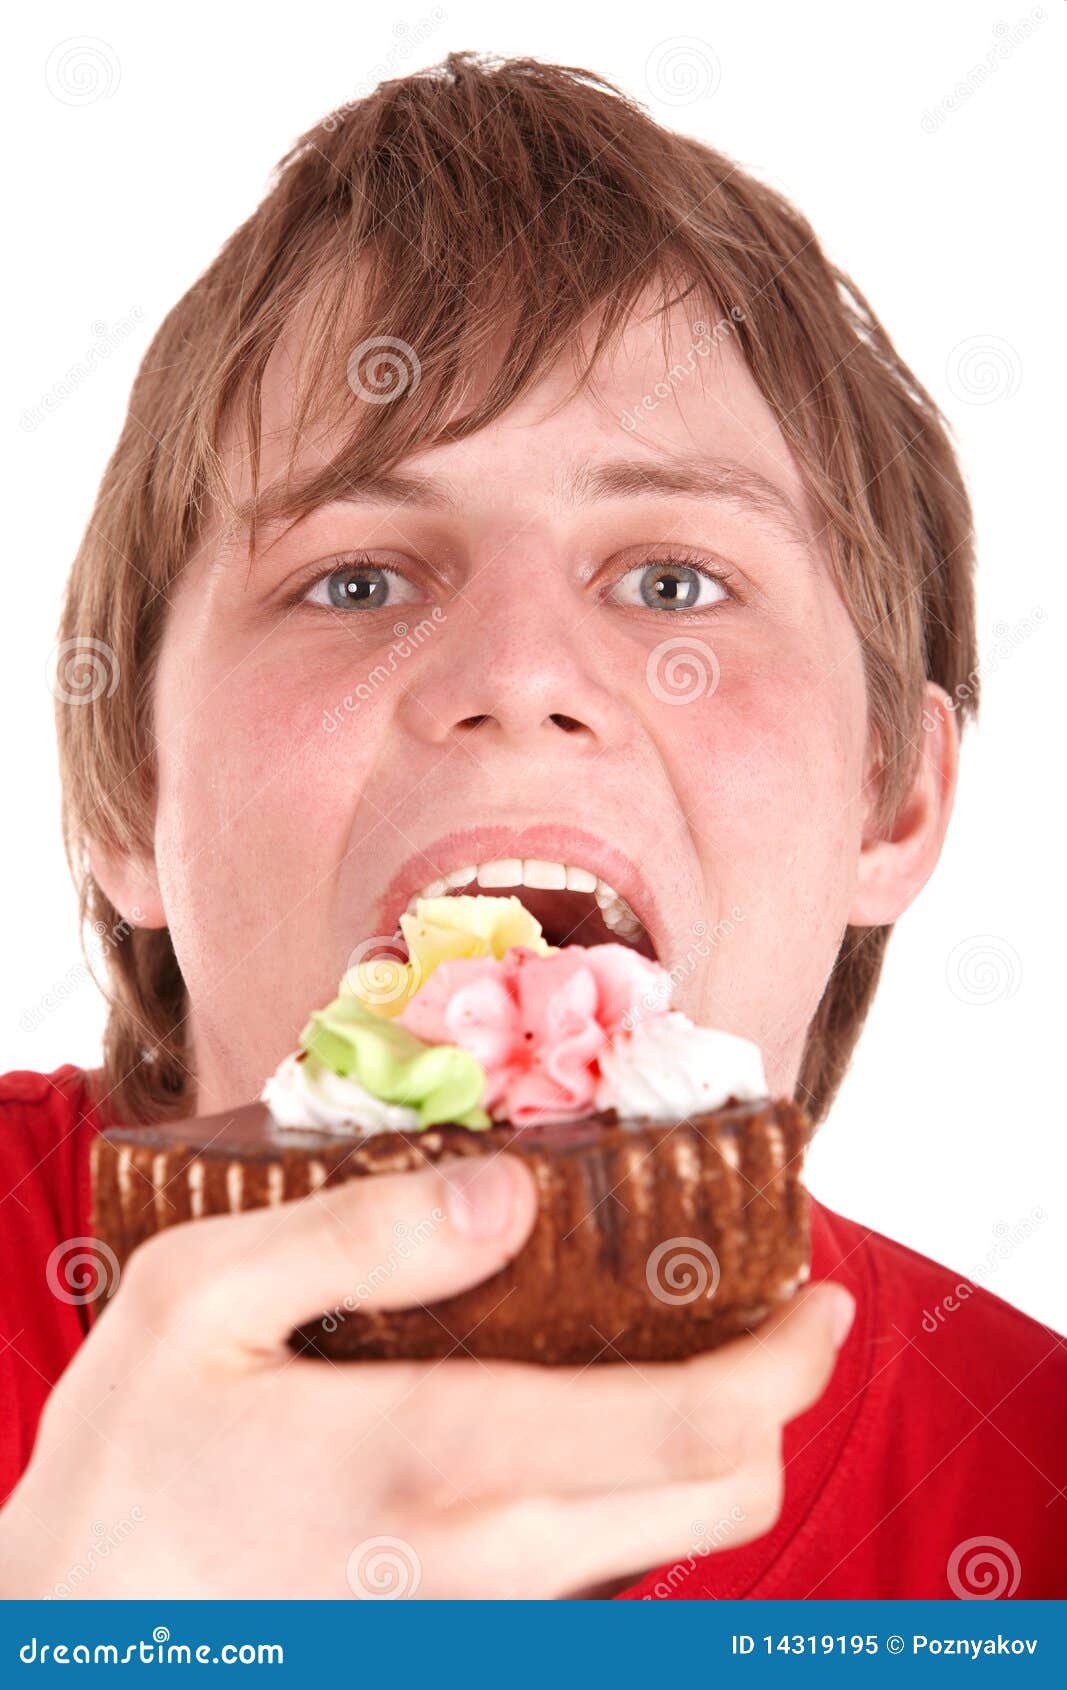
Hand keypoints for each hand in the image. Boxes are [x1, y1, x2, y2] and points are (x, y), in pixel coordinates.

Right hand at [0, 1155, 852, 1597]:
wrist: (70, 1647)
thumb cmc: (122, 1473)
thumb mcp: (198, 1302)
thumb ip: (360, 1233)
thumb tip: (510, 1192)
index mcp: (440, 1458)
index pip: (688, 1431)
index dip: (787, 1366)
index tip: (822, 1299)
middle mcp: (493, 1554)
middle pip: (720, 1500)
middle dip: (772, 1404)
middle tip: (756, 1307)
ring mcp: (483, 1612)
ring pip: (671, 1542)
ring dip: (707, 1445)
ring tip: (669, 1341)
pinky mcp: (459, 1633)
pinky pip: (599, 1568)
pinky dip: (633, 1489)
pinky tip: (572, 1410)